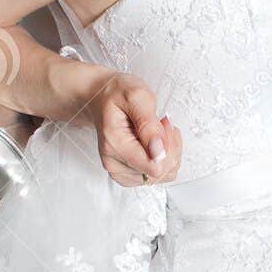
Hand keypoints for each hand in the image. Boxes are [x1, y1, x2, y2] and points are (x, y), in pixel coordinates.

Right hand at [87, 72, 182, 186]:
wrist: (101, 97)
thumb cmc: (117, 94)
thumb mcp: (137, 97)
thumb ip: (149, 125)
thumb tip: (158, 151)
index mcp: (114, 144)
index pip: (154, 167)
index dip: (168, 148)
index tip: (164, 125)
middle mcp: (113, 162)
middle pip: (159, 173)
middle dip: (170, 147)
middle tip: (162, 123)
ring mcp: (118, 170)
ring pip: (160, 176)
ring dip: (168, 153)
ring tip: (159, 131)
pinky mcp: (125, 173)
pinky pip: (154, 176)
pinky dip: (163, 159)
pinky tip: (158, 143)